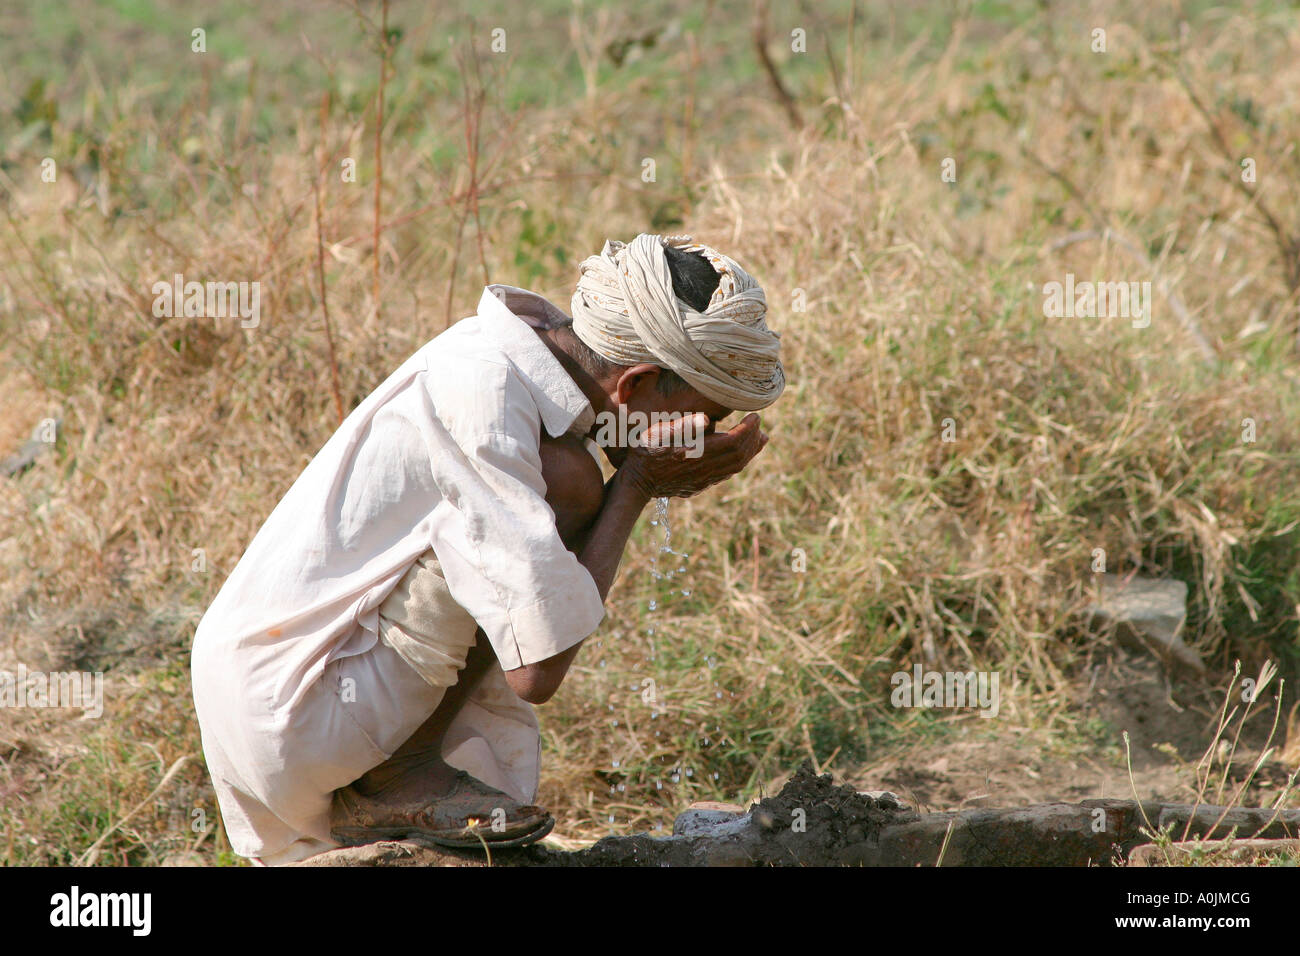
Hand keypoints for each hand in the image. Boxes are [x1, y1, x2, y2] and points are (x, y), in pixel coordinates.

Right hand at [620, 412, 768, 498]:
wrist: (636, 481)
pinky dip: (740, 461)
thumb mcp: (658, 433)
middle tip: (758, 423)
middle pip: (739, 455)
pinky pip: (727, 474)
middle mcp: (704, 469)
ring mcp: (704, 479)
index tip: (755, 415)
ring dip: (750, 451)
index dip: (748, 429)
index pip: (733, 441)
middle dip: (752, 438)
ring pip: (736, 466)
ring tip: (760, 438)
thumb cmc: (645, 451)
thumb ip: (683, 425)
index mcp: (697, 453)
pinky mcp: (701, 485)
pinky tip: (741, 453)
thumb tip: (707, 419)